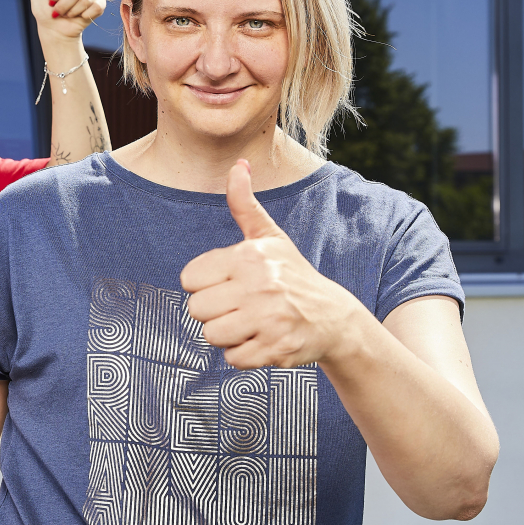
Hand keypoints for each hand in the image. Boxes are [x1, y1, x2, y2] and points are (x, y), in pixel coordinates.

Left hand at [26, 0, 104, 38]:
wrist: (54, 28)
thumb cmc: (43, 6)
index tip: (50, 0)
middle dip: (64, 5)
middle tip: (57, 11)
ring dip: (73, 11)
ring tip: (67, 14)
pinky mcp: (99, 2)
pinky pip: (98, 5)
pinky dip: (86, 15)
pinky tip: (79, 16)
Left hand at [180, 160, 367, 369]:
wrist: (334, 318)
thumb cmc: (291, 274)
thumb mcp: (268, 237)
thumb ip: (243, 203)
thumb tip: (238, 164)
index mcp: (250, 257)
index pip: (189, 279)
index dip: (204, 285)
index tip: (227, 284)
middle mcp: (260, 286)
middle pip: (196, 310)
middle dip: (214, 312)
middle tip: (239, 306)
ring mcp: (269, 319)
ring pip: (211, 335)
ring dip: (227, 334)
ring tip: (250, 322)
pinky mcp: (276, 349)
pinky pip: (232, 359)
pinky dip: (244, 354)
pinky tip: (262, 339)